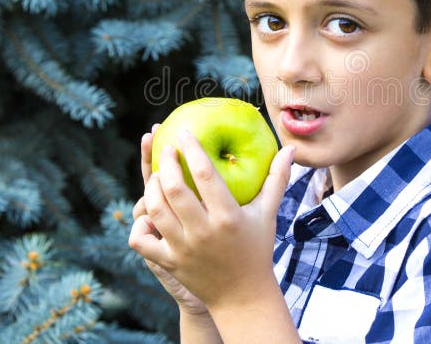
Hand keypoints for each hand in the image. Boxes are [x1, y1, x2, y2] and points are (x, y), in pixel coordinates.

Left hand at [129, 127, 294, 310]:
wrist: (243, 297)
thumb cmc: (257, 249)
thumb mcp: (267, 214)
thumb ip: (277, 179)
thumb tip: (290, 149)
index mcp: (228, 217)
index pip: (205, 175)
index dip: (191, 149)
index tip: (183, 132)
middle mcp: (204, 232)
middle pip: (174, 189)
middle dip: (165, 162)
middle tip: (166, 148)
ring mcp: (183, 249)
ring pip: (155, 210)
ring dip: (152, 187)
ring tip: (158, 175)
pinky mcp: (169, 263)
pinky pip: (142, 240)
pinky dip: (140, 224)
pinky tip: (148, 210)